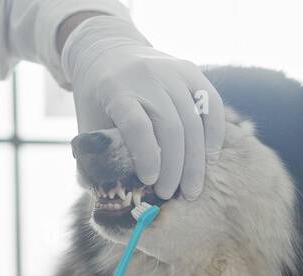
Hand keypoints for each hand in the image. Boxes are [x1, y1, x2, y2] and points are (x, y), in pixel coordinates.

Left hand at [62, 15, 224, 200]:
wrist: (108, 53)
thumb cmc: (98, 99)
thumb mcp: (88, 123)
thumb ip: (91, 158)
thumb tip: (100, 195)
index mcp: (116, 89)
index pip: (138, 126)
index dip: (147, 158)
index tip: (149, 182)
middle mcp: (146, 75)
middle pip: (171, 127)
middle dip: (175, 168)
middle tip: (173, 195)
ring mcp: (172, 70)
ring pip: (194, 120)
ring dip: (195, 160)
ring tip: (192, 188)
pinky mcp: (191, 70)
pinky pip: (212, 105)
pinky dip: (214, 134)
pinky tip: (210, 158)